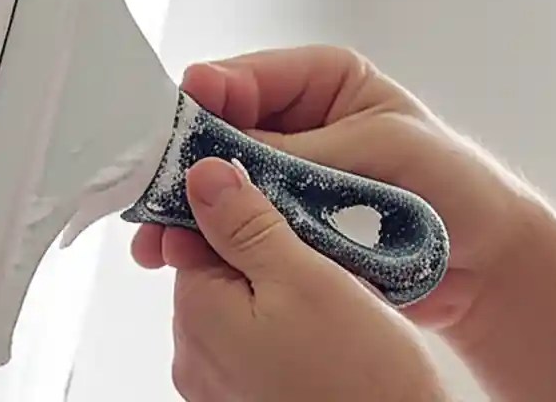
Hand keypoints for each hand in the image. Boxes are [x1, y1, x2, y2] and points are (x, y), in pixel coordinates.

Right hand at [132, 46, 536, 330]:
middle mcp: (293, 123)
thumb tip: (226, 154)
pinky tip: (183, 254)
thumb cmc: (454, 186)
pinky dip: (208, 239)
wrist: (488, 264)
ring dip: (188, 209)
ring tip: (162, 238)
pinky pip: (234, 223)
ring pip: (218, 184)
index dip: (206, 100)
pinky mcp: (283, 224)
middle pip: (219, 134)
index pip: (244, 79)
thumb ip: (300, 152)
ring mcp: (285, 176)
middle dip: (186, 164)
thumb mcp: (378, 151)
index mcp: (319, 81)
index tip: (177, 126)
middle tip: (155, 191)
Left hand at [167, 156, 446, 400]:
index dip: (238, 207)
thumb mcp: (307, 279)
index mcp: (196, 315)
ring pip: (241, 306)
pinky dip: (286, 329)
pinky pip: (256, 344)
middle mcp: (194, 356)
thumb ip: (247, 224)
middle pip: (217, 269)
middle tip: (324, 253)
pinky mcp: (249, 401)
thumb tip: (202, 176)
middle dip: (264, 250)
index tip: (282, 200)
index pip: (193, 232)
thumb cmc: (362, 382)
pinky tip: (329, 334)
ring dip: (279, 291)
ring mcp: (219, 386)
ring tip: (335, 299)